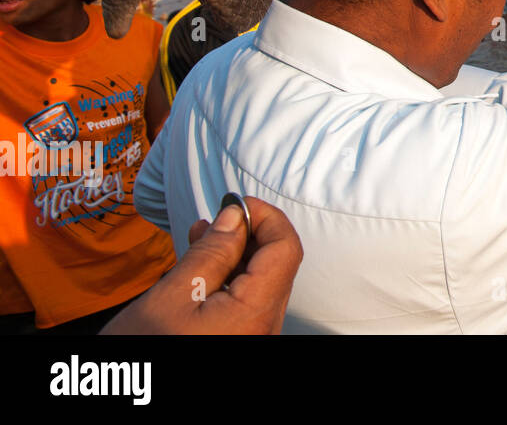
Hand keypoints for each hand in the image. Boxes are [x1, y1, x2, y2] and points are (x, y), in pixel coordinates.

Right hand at [102, 196, 302, 334]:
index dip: (265, 217)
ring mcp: (253, 337)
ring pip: (259, 282)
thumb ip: (210, 253)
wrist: (126, 399)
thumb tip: (236, 214)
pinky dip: (228, 278)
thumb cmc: (141, 352)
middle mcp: (264, 328)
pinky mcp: (238, 342)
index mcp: (254, 313)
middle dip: (247, 234)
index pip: (285, 249)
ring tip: (200, 237)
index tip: (233, 202)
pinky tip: (201, 266)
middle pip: (276, 265)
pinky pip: (245, 302)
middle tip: (213, 217)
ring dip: (234, 255)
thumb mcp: (170, 296)